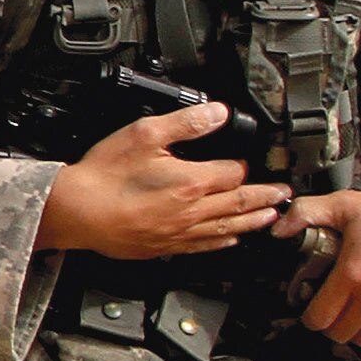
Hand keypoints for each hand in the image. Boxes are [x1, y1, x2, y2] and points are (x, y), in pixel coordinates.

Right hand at [34, 102, 289, 258]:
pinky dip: (222, 242)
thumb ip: (185, 123)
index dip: (242, 165)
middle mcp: (191, 211)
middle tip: (284, 195)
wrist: (76, 212)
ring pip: (227, 228)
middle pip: (239, 203)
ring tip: (271, 218)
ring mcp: (179, 233)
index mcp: (191, 181)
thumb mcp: (145, 134)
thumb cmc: (104, 177)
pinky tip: (230, 240)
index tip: (247, 162)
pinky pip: (203, 246)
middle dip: (265, 197)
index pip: (232, 172)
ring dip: (253, 221)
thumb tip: (216, 113)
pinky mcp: (164, 247)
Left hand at [287, 182, 360, 349]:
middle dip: (332, 324)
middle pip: (339, 334)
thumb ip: (307, 213)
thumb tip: (279, 229)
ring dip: (358, 332)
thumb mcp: (346, 203)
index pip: (318, 318)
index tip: (314, 307)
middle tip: (335, 310)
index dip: (311, 315)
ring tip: (358, 315)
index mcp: (353, 273)